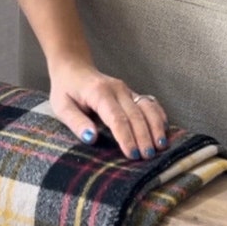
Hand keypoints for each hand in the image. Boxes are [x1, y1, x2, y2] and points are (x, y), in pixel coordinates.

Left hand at [48, 62, 168, 159]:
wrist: (73, 68)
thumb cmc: (65, 90)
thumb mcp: (62, 107)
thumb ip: (76, 122)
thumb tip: (91, 138)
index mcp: (99, 93)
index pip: (116, 118)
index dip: (126, 137)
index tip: (132, 154)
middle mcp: (117, 90)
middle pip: (136, 115)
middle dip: (144, 137)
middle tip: (148, 157)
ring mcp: (127, 90)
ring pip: (147, 108)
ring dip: (156, 127)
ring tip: (161, 146)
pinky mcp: (132, 94)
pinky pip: (150, 104)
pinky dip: (159, 117)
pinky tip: (164, 131)